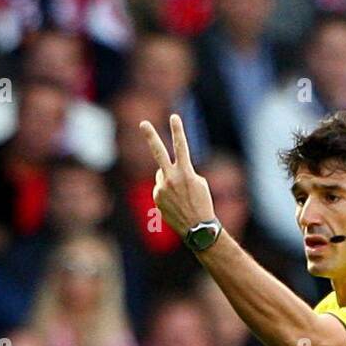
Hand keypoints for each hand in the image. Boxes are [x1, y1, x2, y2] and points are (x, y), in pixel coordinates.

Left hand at [140, 114, 214, 238]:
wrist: (198, 229)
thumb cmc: (202, 204)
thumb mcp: (198, 183)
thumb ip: (182, 172)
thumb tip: (165, 171)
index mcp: (186, 172)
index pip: (181, 146)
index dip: (178, 130)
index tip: (174, 117)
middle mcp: (171, 179)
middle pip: (158, 153)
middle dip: (151, 136)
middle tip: (143, 123)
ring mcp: (162, 189)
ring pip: (161, 175)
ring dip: (169, 180)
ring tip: (180, 196)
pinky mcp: (156, 198)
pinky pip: (160, 189)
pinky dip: (166, 193)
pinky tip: (175, 204)